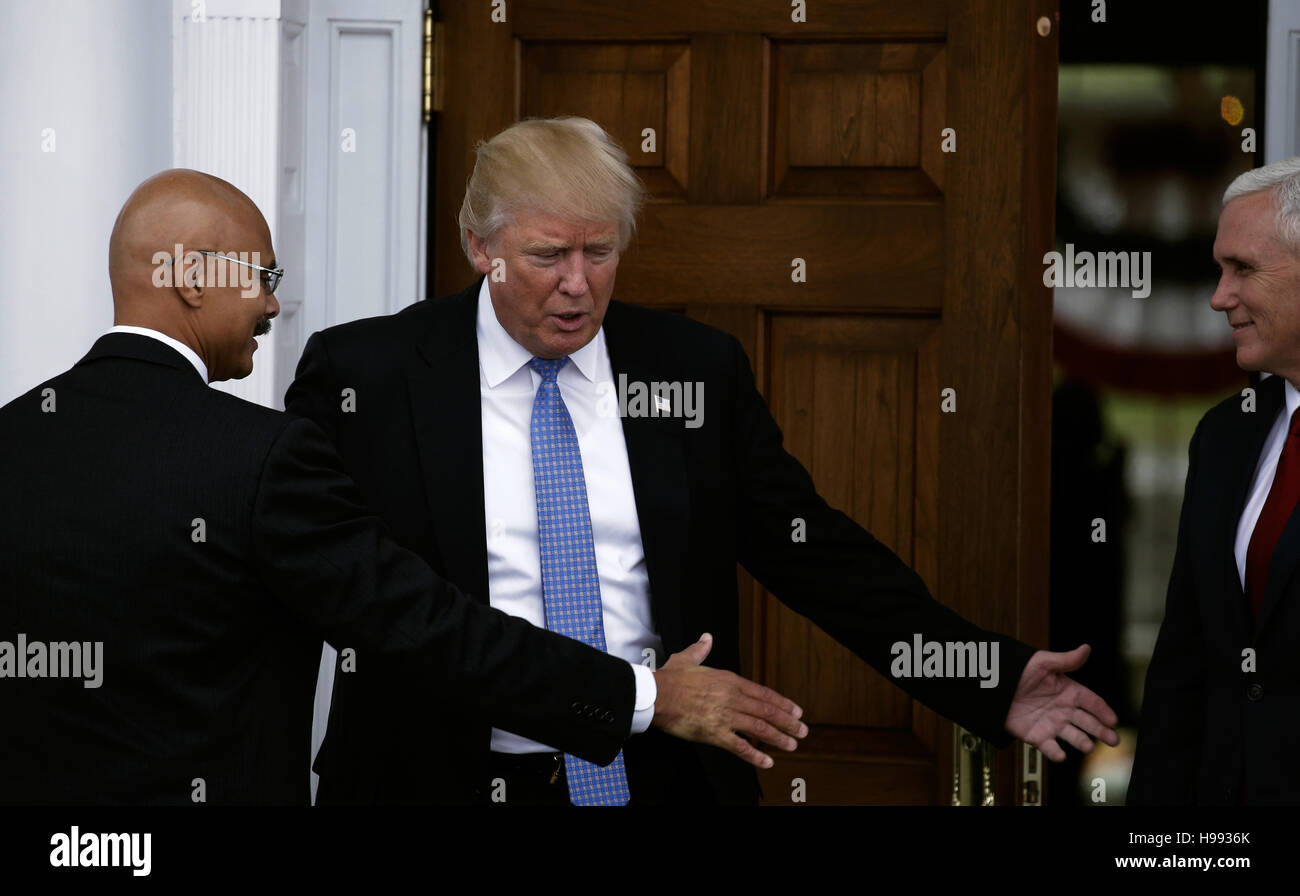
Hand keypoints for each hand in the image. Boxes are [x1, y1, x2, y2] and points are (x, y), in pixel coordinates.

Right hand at [651, 633, 807, 768]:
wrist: (655, 694)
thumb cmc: (670, 678)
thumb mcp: (687, 658)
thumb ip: (701, 649)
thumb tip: (707, 638)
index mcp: (728, 680)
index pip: (763, 693)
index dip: (782, 703)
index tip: (796, 711)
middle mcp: (731, 697)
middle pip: (766, 711)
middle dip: (787, 722)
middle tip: (802, 731)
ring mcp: (724, 716)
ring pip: (759, 728)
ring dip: (778, 737)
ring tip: (792, 745)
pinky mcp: (713, 733)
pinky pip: (739, 746)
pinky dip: (755, 755)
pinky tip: (767, 762)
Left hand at [1004, 644, 1119, 760]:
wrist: (993, 685)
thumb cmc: (1018, 670)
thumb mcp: (1043, 663)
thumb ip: (1066, 660)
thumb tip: (1086, 648)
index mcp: (1068, 691)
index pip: (1092, 702)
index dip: (1103, 711)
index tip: (1113, 720)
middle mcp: (1063, 709)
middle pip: (1088, 722)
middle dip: (1101, 731)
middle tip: (1113, 740)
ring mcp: (1051, 724)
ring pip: (1072, 736)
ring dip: (1081, 742)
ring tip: (1088, 746)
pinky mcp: (1036, 736)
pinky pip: (1049, 747)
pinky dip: (1055, 752)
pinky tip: (1061, 755)